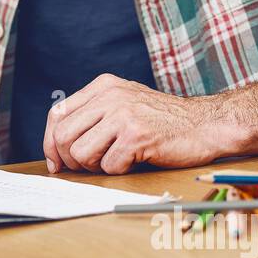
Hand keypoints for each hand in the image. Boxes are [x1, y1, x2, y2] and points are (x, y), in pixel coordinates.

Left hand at [42, 75, 235, 173]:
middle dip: (69, 160)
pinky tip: (136, 160)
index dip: (50, 142)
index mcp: (103, 86)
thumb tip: (58, 146)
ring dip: (95, 166)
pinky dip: (119, 171)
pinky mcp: (136, 136)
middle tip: (88, 167)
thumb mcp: (126, 103)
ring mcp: (123, 115)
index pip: (57, 114)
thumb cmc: (164, 120)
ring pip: (80, 153)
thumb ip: (94, 115)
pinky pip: (108, 166)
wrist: (206, 123)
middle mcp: (110, 96)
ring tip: (116, 160)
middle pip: (62, 136)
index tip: (57, 162)